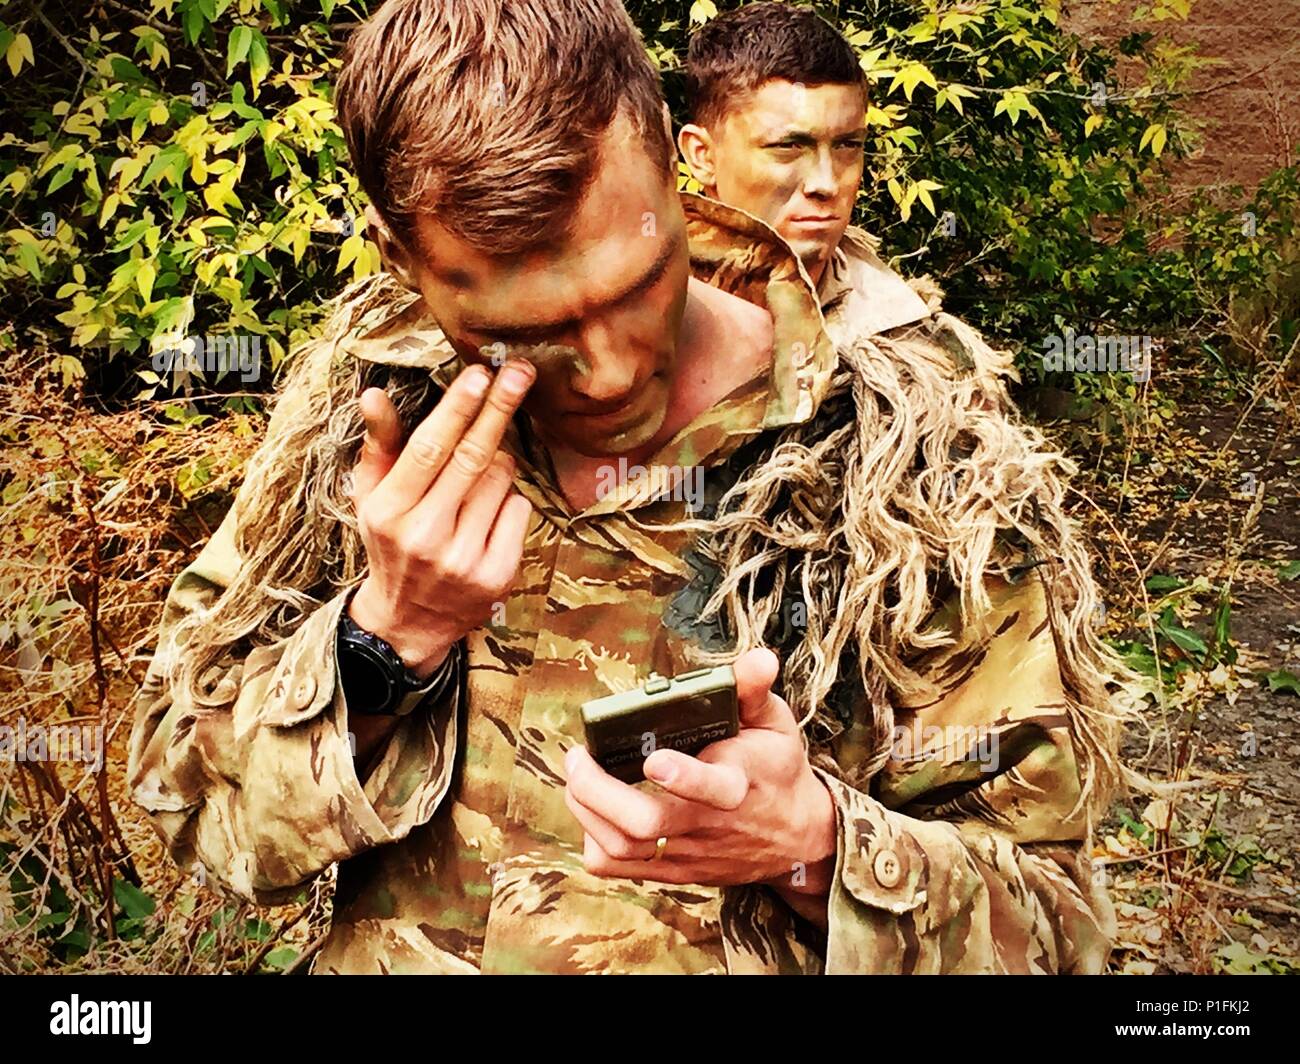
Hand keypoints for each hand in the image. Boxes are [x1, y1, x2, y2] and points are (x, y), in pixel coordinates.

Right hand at [347, 360, 534, 677]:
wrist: (407, 622)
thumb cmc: (390, 544)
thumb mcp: (371, 496)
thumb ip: (379, 444)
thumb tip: (373, 394)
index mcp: (389, 511)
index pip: (430, 449)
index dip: (459, 408)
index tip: (481, 373)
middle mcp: (426, 536)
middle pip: (473, 458)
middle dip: (500, 409)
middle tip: (521, 372)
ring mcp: (464, 559)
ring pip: (502, 481)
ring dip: (499, 464)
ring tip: (476, 479)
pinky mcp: (497, 575)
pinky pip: (520, 510)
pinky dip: (510, 500)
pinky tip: (488, 514)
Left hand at [564, 648, 837, 907]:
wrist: (794, 835)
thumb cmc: (775, 768)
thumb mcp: (774, 723)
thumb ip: (754, 690)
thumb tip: (759, 659)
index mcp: (737, 782)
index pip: (713, 787)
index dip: (682, 777)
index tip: (654, 759)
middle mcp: (710, 822)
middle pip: (647, 822)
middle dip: (599, 790)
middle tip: (579, 757)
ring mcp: (688, 850)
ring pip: (624, 847)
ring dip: (586, 809)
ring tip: (577, 774)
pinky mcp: (674, 870)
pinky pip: (619, 867)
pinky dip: (594, 840)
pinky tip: (594, 811)